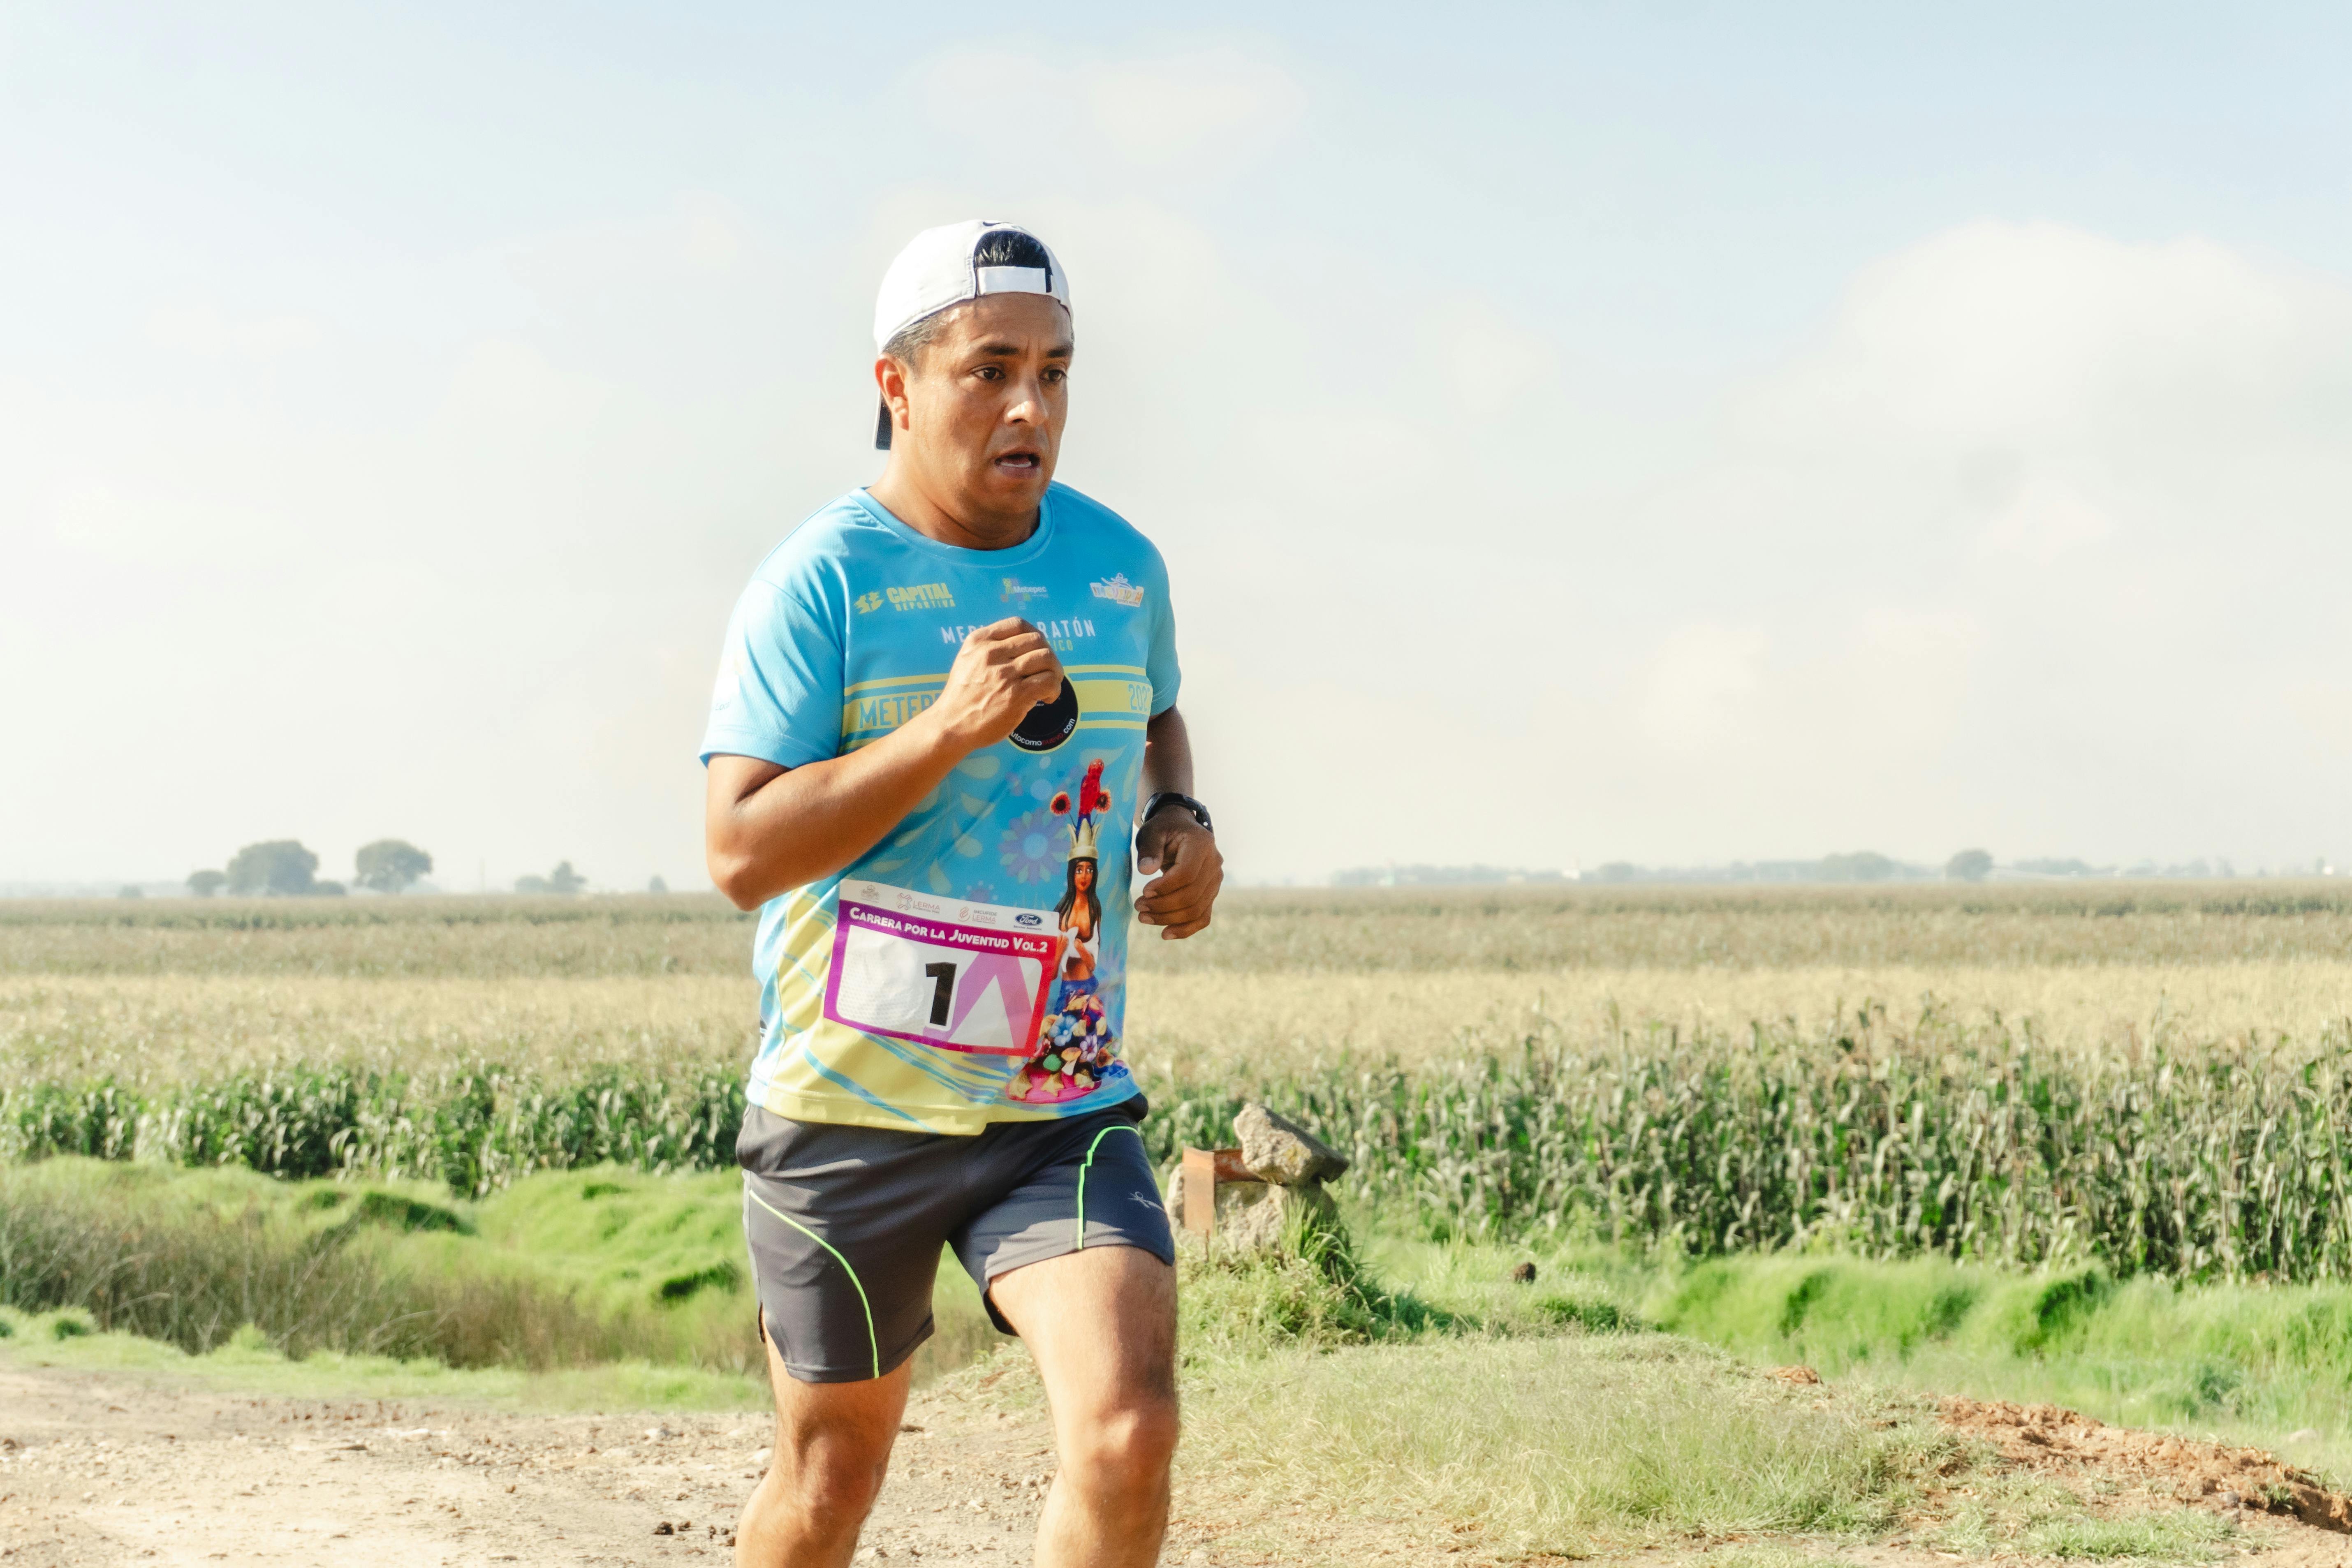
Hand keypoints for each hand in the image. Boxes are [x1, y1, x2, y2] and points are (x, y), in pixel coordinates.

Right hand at [926, 618, 1064, 751]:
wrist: (952, 724)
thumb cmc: (962, 696)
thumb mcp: (967, 660)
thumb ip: (990, 647)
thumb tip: (1023, 645)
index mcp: (979, 641)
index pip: (1018, 624)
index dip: (1035, 635)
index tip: (1037, 650)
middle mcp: (991, 653)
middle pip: (1037, 639)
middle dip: (1048, 654)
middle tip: (1047, 670)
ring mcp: (1004, 674)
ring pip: (1046, 658)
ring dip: (1055, 671)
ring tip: (1050, 684)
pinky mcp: (1016, 695)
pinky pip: (1049, 681)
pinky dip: (1054, 689)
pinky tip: (1047, 698)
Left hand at [1133, 809, 1221, 938]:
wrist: (1181, 830)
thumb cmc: (1164, 830)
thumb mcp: (1153, 832)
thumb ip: (1150, 849)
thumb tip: (1145, 870)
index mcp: (1202, 844)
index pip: (1187, 874)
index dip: (1165, 887)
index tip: (1144, 891)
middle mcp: (1214, 863)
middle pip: (1192, 895)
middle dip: (1163, 906)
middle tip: (1138, 907)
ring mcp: (1215, 881)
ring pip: (1196, 910)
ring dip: (1168, 919)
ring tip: (1143, 917)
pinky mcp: (1211, 894)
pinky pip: (1203, 917)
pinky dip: (1185, 929)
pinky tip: (1165, 934)